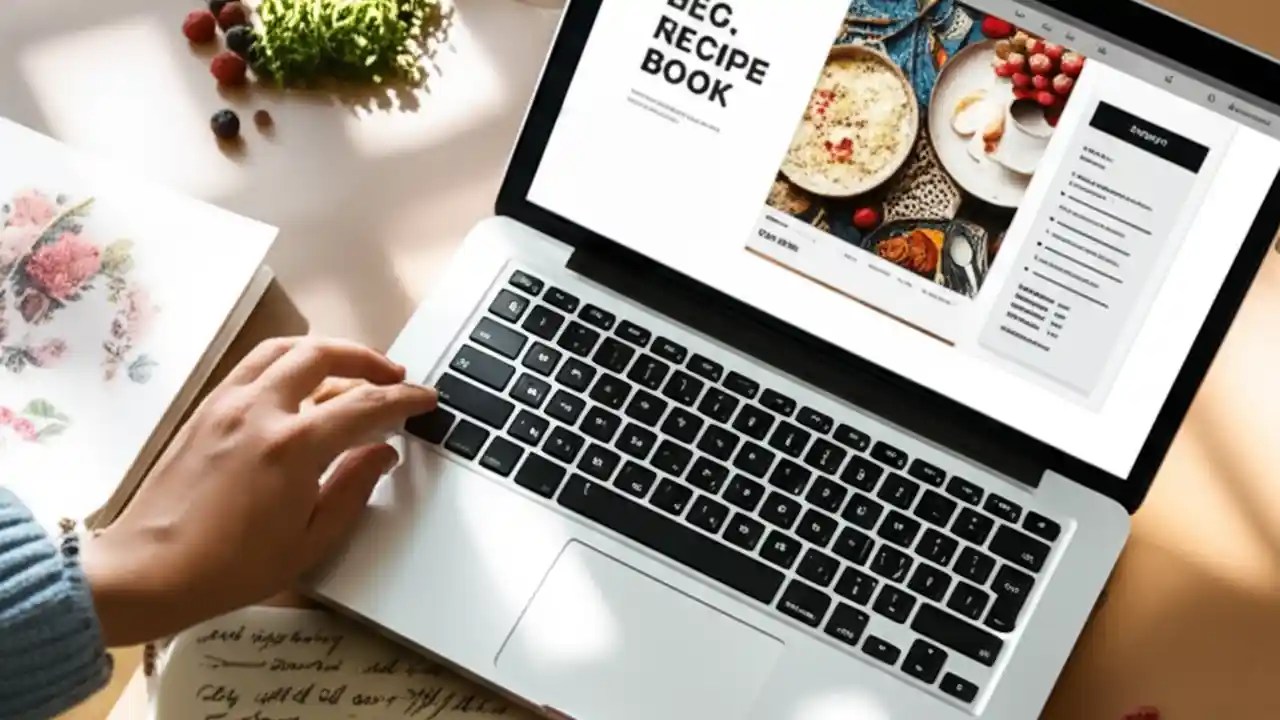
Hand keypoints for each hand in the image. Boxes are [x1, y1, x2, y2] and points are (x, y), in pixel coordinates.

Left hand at [81, 337, 436, 645]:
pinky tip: (300, 383)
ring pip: (284, 349)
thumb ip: (353, 488)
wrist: (147, 570)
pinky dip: (287, 361)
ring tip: (349, 368)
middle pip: (324, 356)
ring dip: (325, 350)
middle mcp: (260, 410)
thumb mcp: (309, 541)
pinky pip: (254, 364)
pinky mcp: (205, 409)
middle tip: (393, 376)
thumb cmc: (231, 568)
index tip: (426, 399)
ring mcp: (227, 403)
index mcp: (293, 446)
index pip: (365, 405)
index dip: (404, 400)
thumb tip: (382, 453)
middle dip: (367, 360)